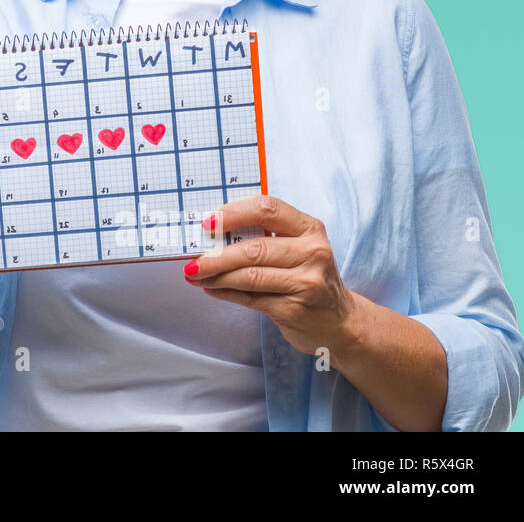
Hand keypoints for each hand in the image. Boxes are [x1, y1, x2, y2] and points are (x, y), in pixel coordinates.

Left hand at [182, 194, 360, 357]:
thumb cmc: (308, 278)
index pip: (267, 209)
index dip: (233, 213)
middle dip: (215, 255)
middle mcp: (313, 252)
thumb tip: (212, 233)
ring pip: (249, 276)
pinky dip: (225, 293)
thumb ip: (265, 235)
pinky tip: (212, 289)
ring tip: (195, 275)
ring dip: (216, 276)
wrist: (340, 323)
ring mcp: (307, 282)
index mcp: (309, 228)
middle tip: (192, 260)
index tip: (207, 223)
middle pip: (253, 248)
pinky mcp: (295, 309)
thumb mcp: (297, 248)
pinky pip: (250, 298)